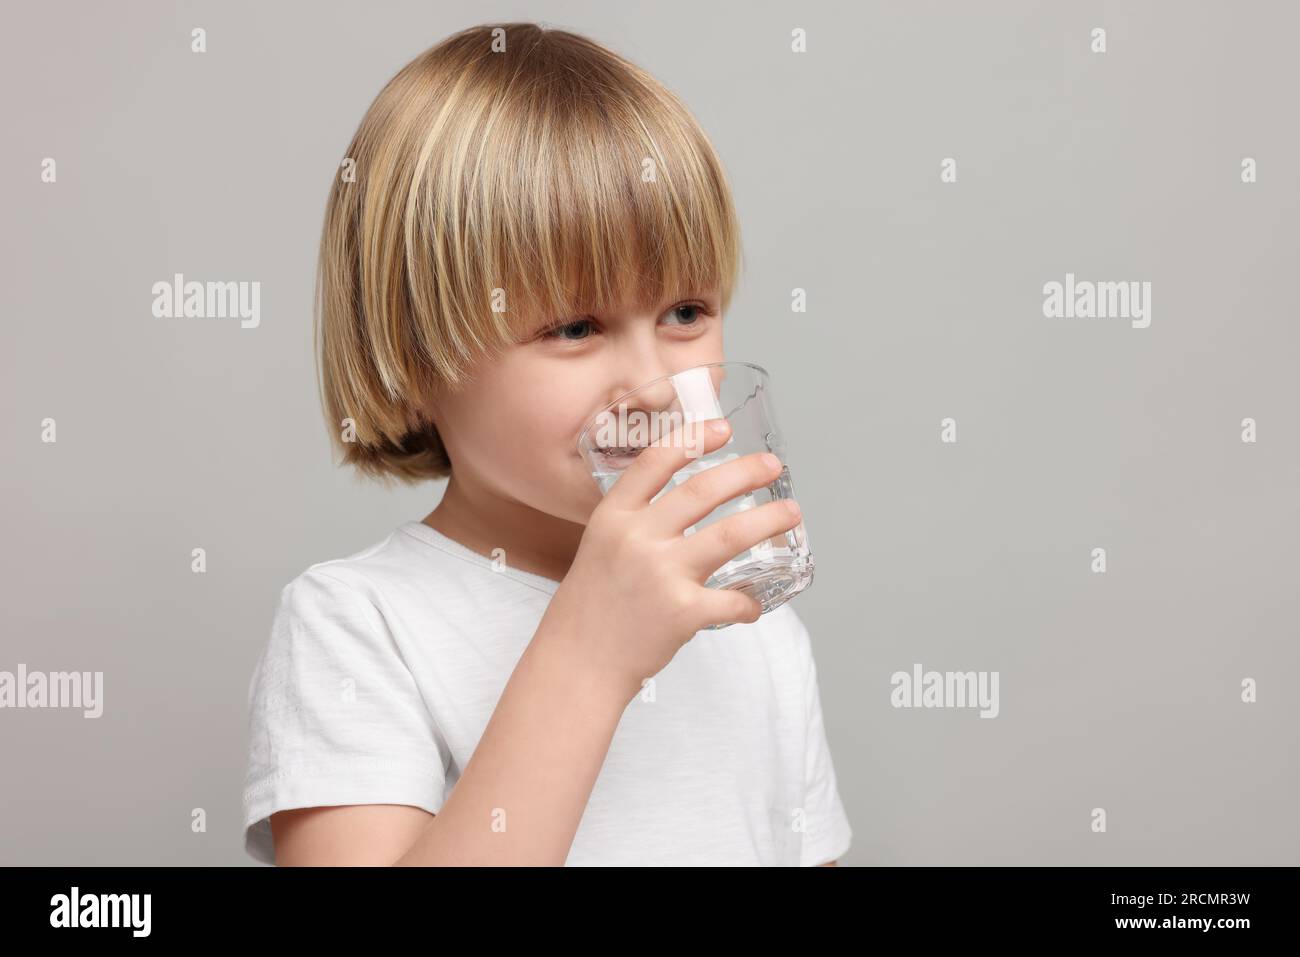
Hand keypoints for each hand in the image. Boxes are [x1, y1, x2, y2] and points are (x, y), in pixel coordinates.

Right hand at [539, 418, 801, 699]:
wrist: (578, 662)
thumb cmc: (591, 606)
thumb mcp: (600, 548)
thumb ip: (635, 523)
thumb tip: (687, 506)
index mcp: (613, 517)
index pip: (655, 462)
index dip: (693, 439)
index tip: (722, 428)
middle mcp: (637, 538)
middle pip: (702, 491)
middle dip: (745, 472)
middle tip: (772, 466)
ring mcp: (662, 573)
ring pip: (731, 535)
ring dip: (769, 520)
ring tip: (791, 513)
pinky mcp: (682, 611)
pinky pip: (733, 599)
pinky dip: (750, 602)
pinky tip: (754, 604)